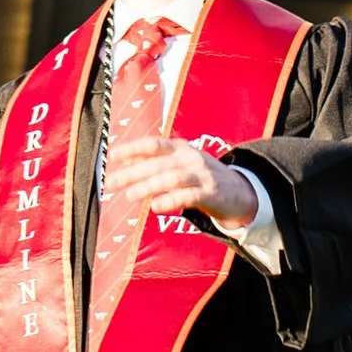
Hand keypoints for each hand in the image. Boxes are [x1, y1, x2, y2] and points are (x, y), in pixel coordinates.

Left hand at [104, 131, 254, 226]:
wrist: (240, 192)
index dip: (131, 148)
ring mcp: (202, 174)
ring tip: (130, 194)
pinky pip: (189, 196)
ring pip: (172, 178)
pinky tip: (156, 206)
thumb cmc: (201, 178)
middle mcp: (190, 158)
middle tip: (111, 183)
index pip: (153, 144)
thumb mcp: (179, 164)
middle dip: (132, 173)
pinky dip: (171, 200)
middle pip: (158, 163)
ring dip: (149, 186)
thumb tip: (124, 161)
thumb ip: (154, 162)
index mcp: (180, 149)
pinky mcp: (211, 193)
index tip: (111, 156)